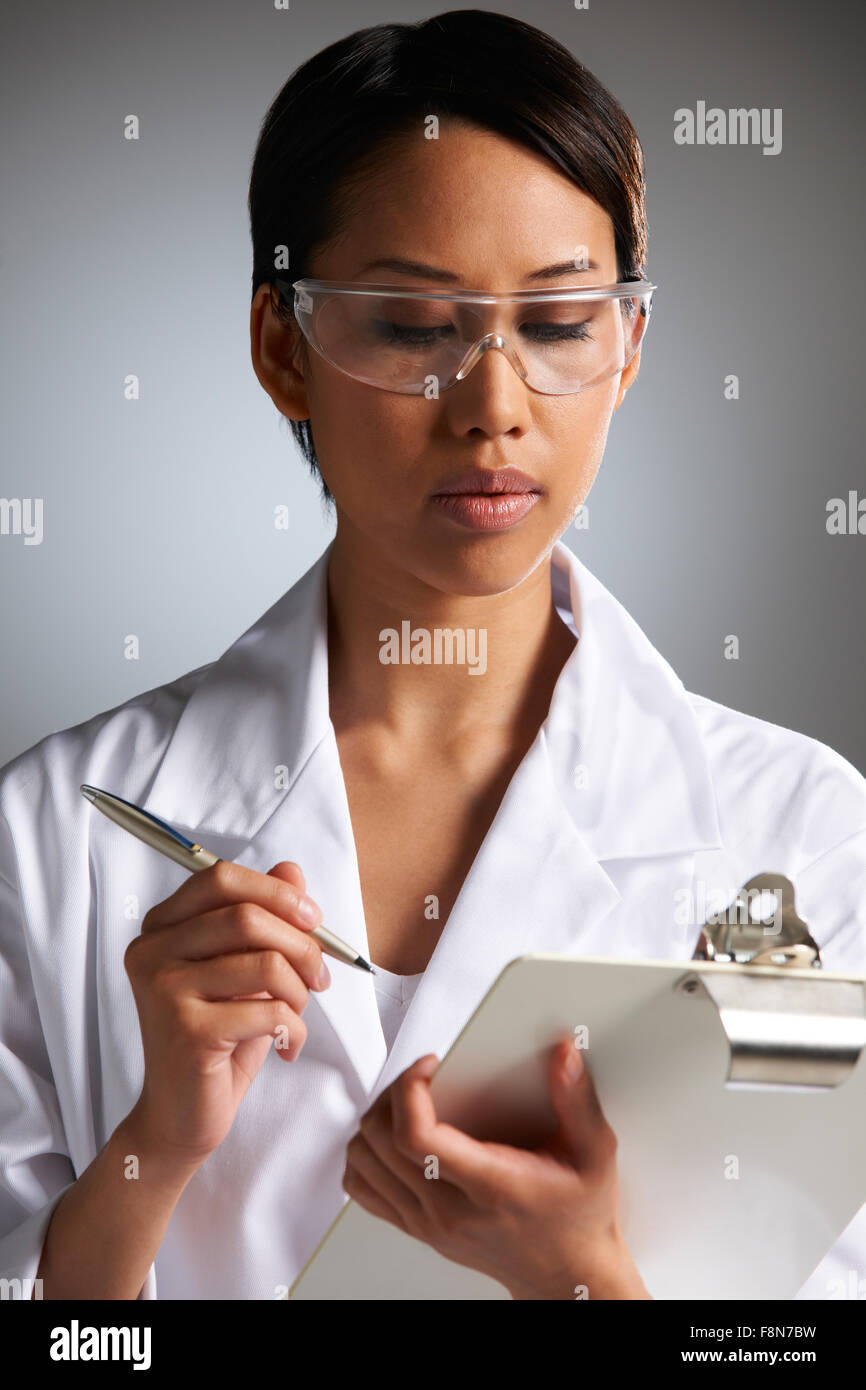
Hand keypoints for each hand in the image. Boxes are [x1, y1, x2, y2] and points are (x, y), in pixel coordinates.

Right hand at [124, 860, 329, 1167]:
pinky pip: (270, 1011)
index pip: (221, 878)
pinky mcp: (186, 1031)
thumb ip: (263, 916)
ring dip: (300, 991)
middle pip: (248, 917)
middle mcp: (152, 951)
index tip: (313, 919)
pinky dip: (295, 1030)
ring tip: (297, 1014)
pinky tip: (287, 1047)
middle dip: (302, 945)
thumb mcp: (243, 969)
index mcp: (161, 927)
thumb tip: (291, 870)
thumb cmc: (218, 1038)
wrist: (181, 1116)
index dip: (276, 892)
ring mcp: (164, 990)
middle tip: (320, 977)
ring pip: (266, 963)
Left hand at [342, 1036, 650, 1299]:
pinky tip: (393, 1140)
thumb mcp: (594, 1155)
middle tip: (422, 1079)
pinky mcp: (418, 1230)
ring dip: (376, 1122)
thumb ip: (579, 1100)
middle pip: (380, 1140)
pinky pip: (363, 1190)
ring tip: (408, 1105)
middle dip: (393, 1093)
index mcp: (490, 1185)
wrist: (567, 1275)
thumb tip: (564, 1055)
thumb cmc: (578, 1218)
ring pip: (363, 1162)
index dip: (410, 1089)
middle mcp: (449, 1209)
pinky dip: (366, 1157)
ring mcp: (428, 1223)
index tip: (429, 1066)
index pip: (416, 1136)